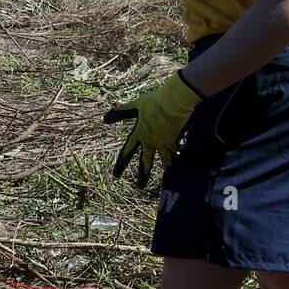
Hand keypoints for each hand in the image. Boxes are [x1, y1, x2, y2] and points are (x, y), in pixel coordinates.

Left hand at [104, 71, 202, 187]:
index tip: (115, 175)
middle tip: (140, 187)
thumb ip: (122, 112)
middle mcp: (151, 142)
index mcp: (140, 134)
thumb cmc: (156, 101)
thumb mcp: (137, 106)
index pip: (127, 152)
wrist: (175, 101)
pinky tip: (184, 162)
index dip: (121, 164)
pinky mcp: (177, 142)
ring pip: (164, 159)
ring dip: (166, 166)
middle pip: (145, 162)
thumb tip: (105, 119)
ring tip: (168, 173)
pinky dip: (181, 156)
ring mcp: (164, 143)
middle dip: (142, 175)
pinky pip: (179, 152)